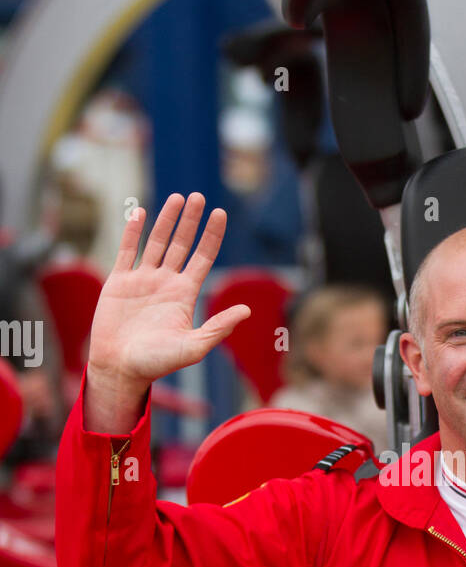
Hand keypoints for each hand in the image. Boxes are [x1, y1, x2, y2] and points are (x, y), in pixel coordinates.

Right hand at [87, 192, 247, 389]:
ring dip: (166, 220)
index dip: (211, 236)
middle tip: (199, 197)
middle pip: (181, 244)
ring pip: (156, 242)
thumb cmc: (157, 363)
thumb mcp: (193, 346)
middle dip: (190, 221)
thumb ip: (218, 327)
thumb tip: (246, 311)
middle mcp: (165, 283)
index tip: (220, 214)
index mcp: (184, 294)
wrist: (121, 369)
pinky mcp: (119, 282)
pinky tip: (140, 213)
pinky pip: (127, 251)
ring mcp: (142, 280)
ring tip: (177, 198)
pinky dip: (133, 232)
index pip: (202, 257)